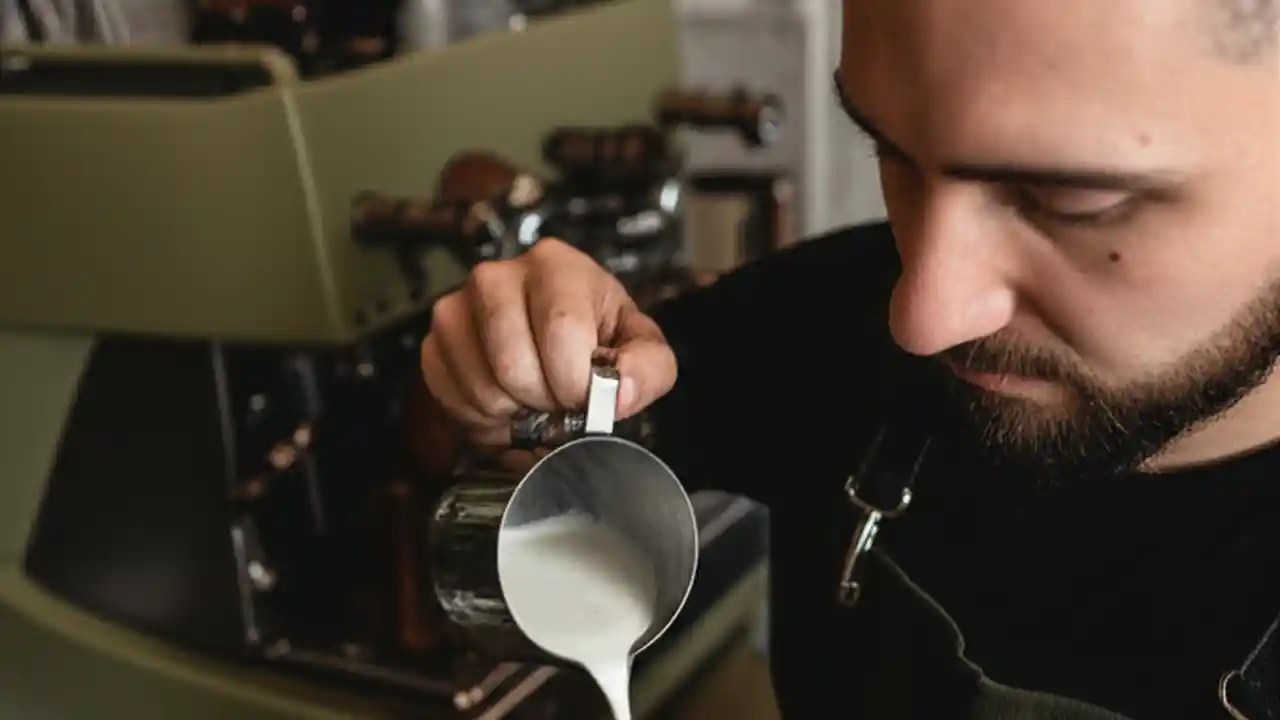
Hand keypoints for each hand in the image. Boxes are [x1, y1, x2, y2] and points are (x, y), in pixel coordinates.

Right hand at [420, 239, 677, 450]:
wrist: (553, 353)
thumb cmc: (598, 344)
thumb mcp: (642, 353)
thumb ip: (648, 368)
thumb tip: (619, 392)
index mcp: (556, 265)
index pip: (560, 329)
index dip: (576, 381)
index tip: (587, 396)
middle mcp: (497, 275)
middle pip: (514, 362)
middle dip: (544, 398)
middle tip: (559, 397)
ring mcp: (456, 306)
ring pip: (483, 385)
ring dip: (514, 408)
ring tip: (533, 396)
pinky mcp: (433, 341)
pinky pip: (451, 394)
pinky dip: (482, 413)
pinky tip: (505, 397)